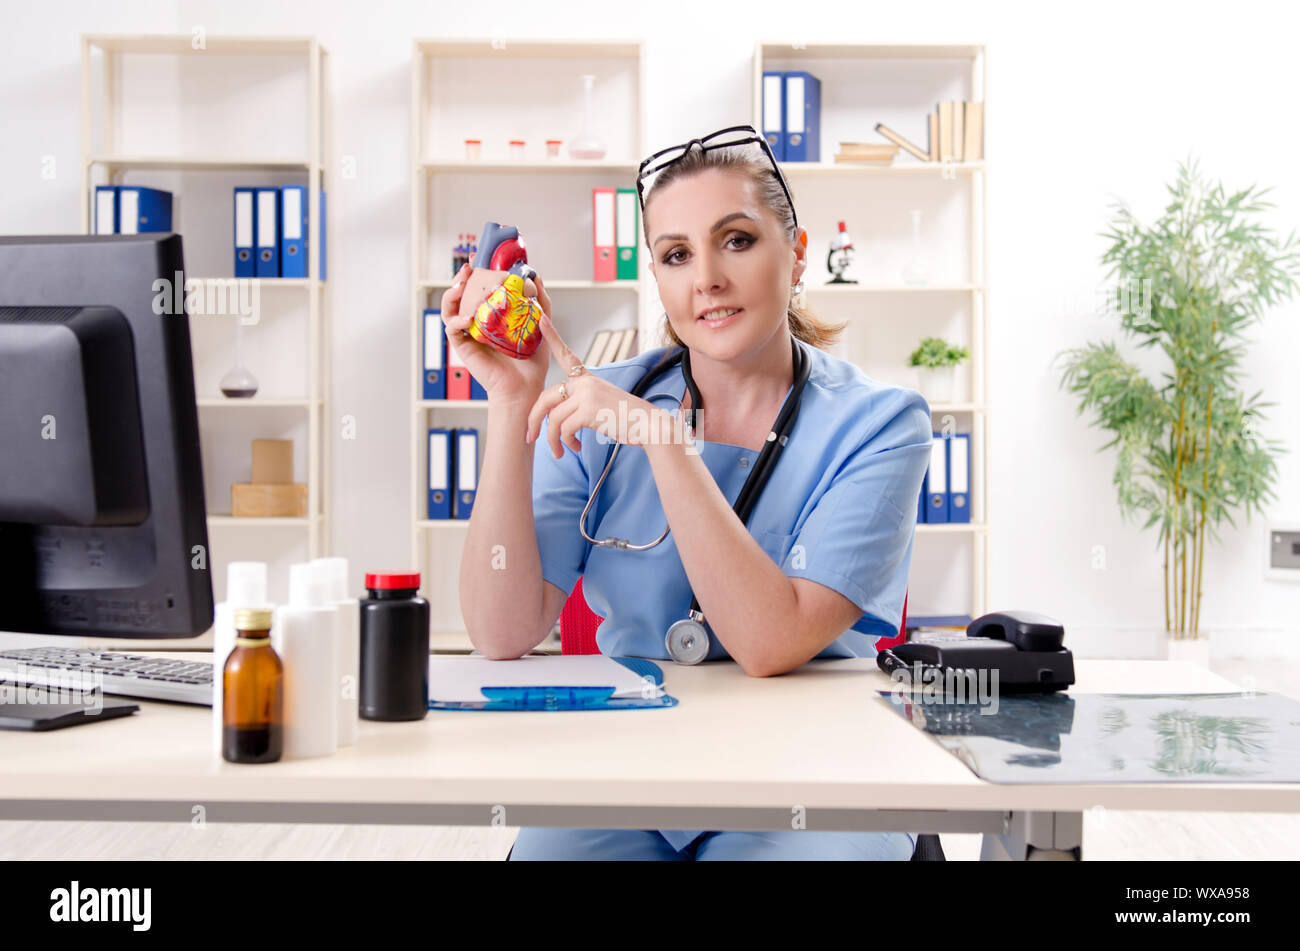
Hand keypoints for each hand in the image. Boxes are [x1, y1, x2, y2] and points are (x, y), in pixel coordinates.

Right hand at [440, 263, 550, 406]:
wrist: (524, 386)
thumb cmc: (531, 362)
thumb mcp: (540, 324)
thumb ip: (540, 301)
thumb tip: (536, 276)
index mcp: (494, 315)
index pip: (481, 289)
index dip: (477, 272)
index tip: (479, 258)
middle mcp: (478, 322)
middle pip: (462, 294)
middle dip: (462, 277)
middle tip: (469, 267)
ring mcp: (469, 332)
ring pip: (450, 307)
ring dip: (452, 293)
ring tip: (461, 284)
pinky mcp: (463, 345)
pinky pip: (452, 327)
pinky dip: (456, 319)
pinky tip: (468, 317)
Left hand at [525, 315, 670, 458]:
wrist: (648, 425)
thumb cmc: (627, 419)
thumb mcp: (601, 403)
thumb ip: (579, 403)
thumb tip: (554, 419)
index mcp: (588, 379)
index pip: (566, 355)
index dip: (552, 337)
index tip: (541, 319)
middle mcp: (585, 383)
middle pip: (546, 398)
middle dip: (534, 420)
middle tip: (530, 437)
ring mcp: (586, 395)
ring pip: (553, 418)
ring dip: (552, 439)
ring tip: (559, 452)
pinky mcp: (588, 410)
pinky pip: (564, 429)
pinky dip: (567, 442)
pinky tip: (575, 447)